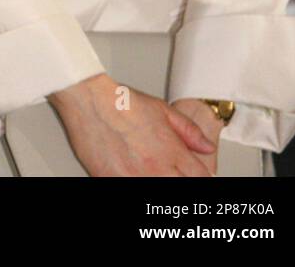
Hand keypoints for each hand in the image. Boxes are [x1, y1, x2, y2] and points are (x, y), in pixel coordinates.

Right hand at [48, 73, 215, 175]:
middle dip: (179, 179)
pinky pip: (128, 189)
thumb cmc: (120, 102)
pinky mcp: (111, 180)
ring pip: (156, 194)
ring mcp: (133, 178)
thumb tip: (206, 146)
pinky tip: (129, 171)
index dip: (198, 175)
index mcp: (172, 153)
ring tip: (147, 169)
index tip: (191, 172)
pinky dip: (131, 181)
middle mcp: (156, 170)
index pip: (201, 178)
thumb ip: (189, 130)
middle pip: (182, 187)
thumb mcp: (162, 109)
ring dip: (157, 181)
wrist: (88, 100)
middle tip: (168, 169)